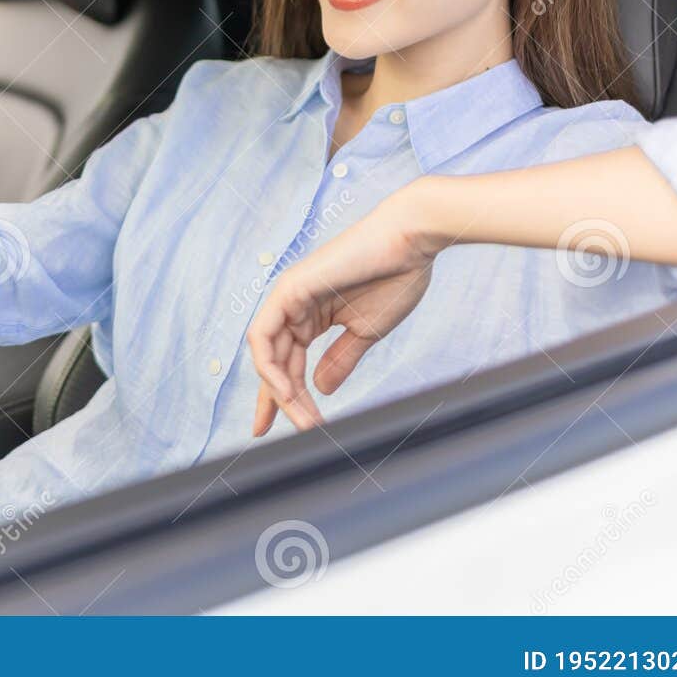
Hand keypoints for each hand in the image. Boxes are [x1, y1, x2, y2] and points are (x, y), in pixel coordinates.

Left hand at [248, 184, 448, 435]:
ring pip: (268, 354)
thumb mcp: (364, 333)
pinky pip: (265, 334)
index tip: (285, 429)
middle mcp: (293, 305)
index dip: (282, 398)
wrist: (412, 243)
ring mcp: (287, 296)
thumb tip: (320, 389)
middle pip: (274, 363)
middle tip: (302, 433)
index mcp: (310, 314)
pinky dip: (270, 365)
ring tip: (303, 421)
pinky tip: (285, 391)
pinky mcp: (288, 289)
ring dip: (282, 392)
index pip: (286, 362)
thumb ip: (339, 359)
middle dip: (282, 402)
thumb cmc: (396, 278)